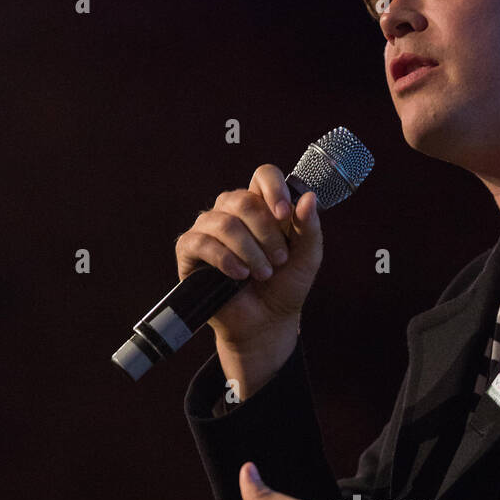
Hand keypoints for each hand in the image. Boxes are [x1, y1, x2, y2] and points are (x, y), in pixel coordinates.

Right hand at [175, 166, 322, 351]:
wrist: (266, 323)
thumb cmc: (284, 287)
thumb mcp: (307, 258)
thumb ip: (309, 228)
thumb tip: (308, 197)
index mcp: (260, 206)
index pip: (262, 175)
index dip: (274, 190)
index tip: (284, 215)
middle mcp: (231, 211)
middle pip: (243, 200)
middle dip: (266, 234)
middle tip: (279, 260)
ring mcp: (208, 229)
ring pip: (225, 223)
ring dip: (249, 251)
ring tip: (262, 274)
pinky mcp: (190, 251)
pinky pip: (201, 243)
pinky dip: (225, 259)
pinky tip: (239, 275)